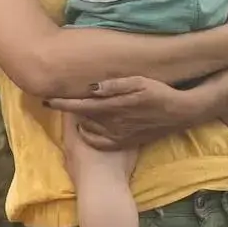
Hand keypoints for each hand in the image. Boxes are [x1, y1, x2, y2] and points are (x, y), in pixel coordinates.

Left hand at [59, 73, 190, 143]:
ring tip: (72, 112)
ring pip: (90, 130)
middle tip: (56, 101)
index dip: (62, 103)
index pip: (80, 106)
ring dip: (79, 122)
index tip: (46, 99)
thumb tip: (90, 88)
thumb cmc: (160, 93)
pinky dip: (90, 136)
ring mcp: (119, 136)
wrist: (181, 113)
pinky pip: (100, 143)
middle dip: (68, 110)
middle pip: (82, 118)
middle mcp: (112, 124)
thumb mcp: (138, 83)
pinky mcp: (126, 143)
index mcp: (113, 107)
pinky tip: (87, 129)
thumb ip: (113, 86)